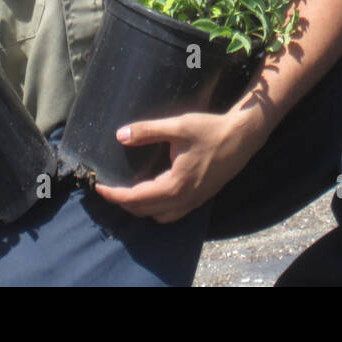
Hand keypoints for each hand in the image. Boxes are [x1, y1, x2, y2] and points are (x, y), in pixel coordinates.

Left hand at [93, 110, 264, 222]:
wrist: (243, 137)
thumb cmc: (211, 130)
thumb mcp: (178, 126)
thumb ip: (148, 131)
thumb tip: (120, 135)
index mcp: (175, 185)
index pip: (136, 198)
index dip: (113, 194)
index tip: (98, 186)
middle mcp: (183, 199)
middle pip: (144, 211)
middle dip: (122, 202)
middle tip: (107, 188)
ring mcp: (193, 202)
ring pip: (159, 216)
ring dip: (140, 208)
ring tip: (126, 192)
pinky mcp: (200, 198)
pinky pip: (172, 214)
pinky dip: (156, 209)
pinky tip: (153, 193)